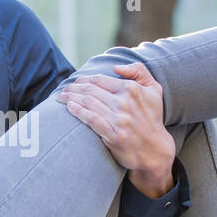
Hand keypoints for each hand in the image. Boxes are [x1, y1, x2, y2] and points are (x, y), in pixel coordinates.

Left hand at [55, 63, 175, 197]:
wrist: (155, 149)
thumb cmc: (152, 117)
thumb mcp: (154, 90)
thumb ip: (139, 71)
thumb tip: (116, 67)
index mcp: (131, 89)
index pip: (99, 80)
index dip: (83, 80)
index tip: (74, 83)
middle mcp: (124, 103)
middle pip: (90, 90)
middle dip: (72, 88)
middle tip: (62, 90)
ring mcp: (119, 120)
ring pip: (88, 103)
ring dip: (70, 98)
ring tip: (60, 98)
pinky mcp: (114, 136)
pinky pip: (91, 120)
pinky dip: (78, 111)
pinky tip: (69, 107)